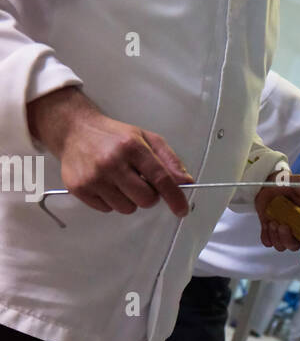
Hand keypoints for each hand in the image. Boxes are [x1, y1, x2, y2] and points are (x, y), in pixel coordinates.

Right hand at [27, 86, 192, 217]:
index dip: (174, 197)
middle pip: (145, 199)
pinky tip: (105, 183)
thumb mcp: (145, 138)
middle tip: (139, 181)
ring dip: (128, 199)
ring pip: (126, 208)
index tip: (181, 209)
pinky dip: (110, 201)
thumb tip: (185, 181)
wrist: (74, 130)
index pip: (160, 178)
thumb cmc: (113, 136)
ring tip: (119, 180)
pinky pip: (107, 209)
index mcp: (132, 146)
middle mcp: (111, 162)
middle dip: (148, 195)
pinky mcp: (79, 188)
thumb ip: (168, 159)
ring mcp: (93, 177)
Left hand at [254, 170, 299, 263]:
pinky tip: (266, 225)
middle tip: (281, 225)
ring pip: (280, 246)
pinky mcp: (268, 229)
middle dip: (287, 239)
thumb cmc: (282, 181)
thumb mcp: (294, 181)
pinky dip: (266, 237)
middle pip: (294, 245)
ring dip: (276, 237)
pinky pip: (268, 242)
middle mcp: (295, 227)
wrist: (263, 181)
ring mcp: (281, 229)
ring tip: (272, 221)